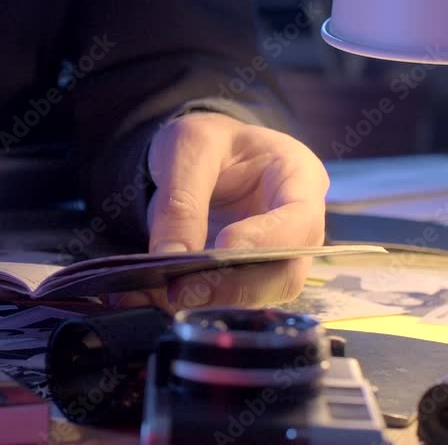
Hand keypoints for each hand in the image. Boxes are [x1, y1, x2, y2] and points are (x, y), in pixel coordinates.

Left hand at [111, 112, 327, 310]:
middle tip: (182, 290)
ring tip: (160, 297)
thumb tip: (171, 257)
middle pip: (284, 273)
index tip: (223, 248)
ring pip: (257, 297)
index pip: (299, 220)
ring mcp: (276, 258)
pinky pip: (224, 302)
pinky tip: (148, 300)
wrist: (204, 156)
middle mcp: (299, 227)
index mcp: (299, 178)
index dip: (265, 240)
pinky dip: (187, 305)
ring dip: (210, 303)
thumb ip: (182, 199)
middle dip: (233, 287)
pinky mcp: (246, 279)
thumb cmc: (210, 142)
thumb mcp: (189, 147)